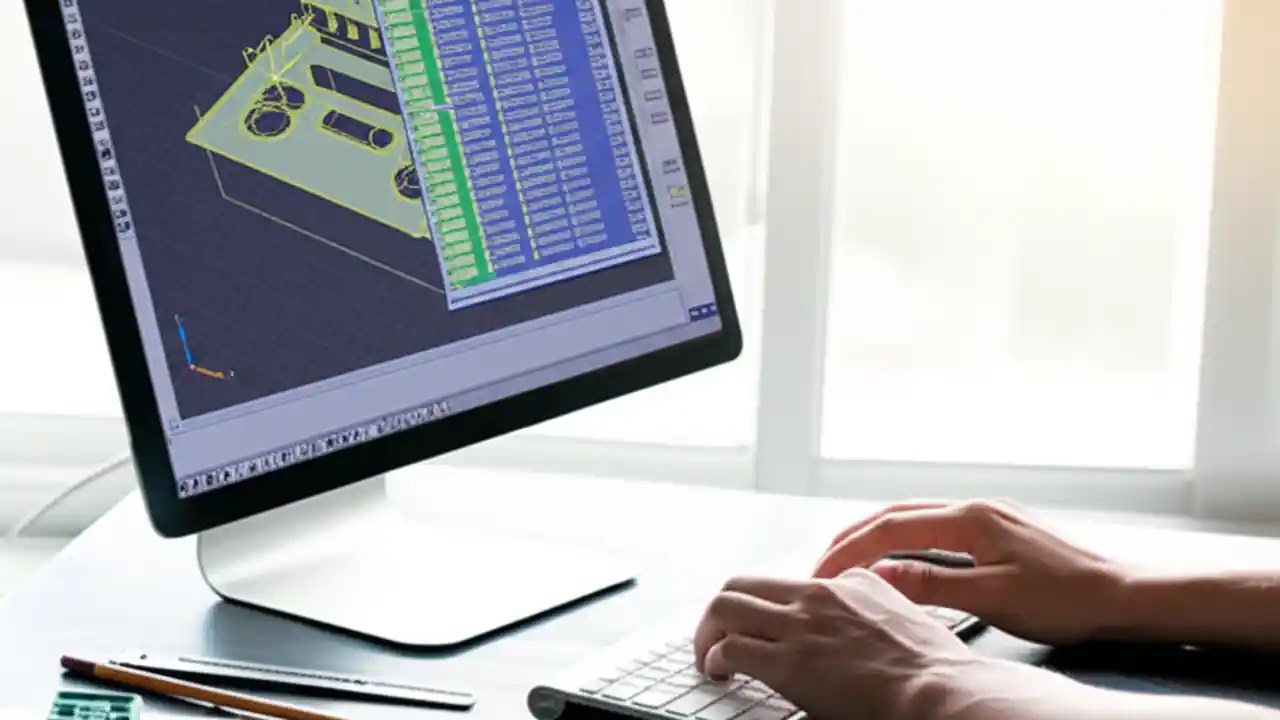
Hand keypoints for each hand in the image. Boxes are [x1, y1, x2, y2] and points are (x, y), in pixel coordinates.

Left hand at [692, 572, 981, 719]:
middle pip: (741, 584)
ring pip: (724, 608)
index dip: (763, 607)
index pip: (784, 582)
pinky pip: (731, 649)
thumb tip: (866, 600)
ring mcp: (798, 627)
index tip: (759, 626)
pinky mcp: (788, 663)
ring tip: (709, 657)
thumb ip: (874, 600)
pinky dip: (715, 660)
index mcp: (844, 584)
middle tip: (717, 636)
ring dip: (708, 633)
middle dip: (720, 611)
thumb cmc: (932, 666)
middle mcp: (814, 597)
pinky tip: (720, 673)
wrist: (940, 690)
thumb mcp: (904, 611)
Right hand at [813, 500, 1129, 644]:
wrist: (1127, 595)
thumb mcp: (995, 599)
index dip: (850, 551)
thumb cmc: (1070, 599)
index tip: (822, 573)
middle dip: (852, 537)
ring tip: (848, 561)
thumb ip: (933, 584)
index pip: (890, 528)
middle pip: (895, 514)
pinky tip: (899, 560)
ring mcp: (988, 516)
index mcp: (971, 519)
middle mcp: (976, 508)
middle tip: (821, 564)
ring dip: (876, 537)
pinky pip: (936, 528)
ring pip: (914, 518)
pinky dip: (904, 542)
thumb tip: (881, 573)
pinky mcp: (999, 531)